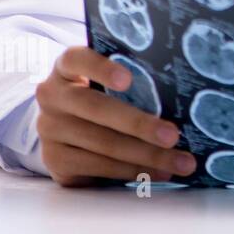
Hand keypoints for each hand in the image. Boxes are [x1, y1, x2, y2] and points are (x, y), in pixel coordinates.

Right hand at [35, 46, 195, 186]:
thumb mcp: (107, 80)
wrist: (65, 127)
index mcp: (66, 67)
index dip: (102, 68)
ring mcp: (49, 130)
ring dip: (146, 156)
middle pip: (96, 109)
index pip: (78, 59)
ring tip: (180, 163)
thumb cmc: (102, 94)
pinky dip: (132, 171)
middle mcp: (53, 97)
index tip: (128, 79)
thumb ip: (132, 78)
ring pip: (102, 144)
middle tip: (173, 136)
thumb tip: (184, 89)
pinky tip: (158, 173)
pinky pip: (98, 167)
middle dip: (139, 124)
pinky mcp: (55, 160)